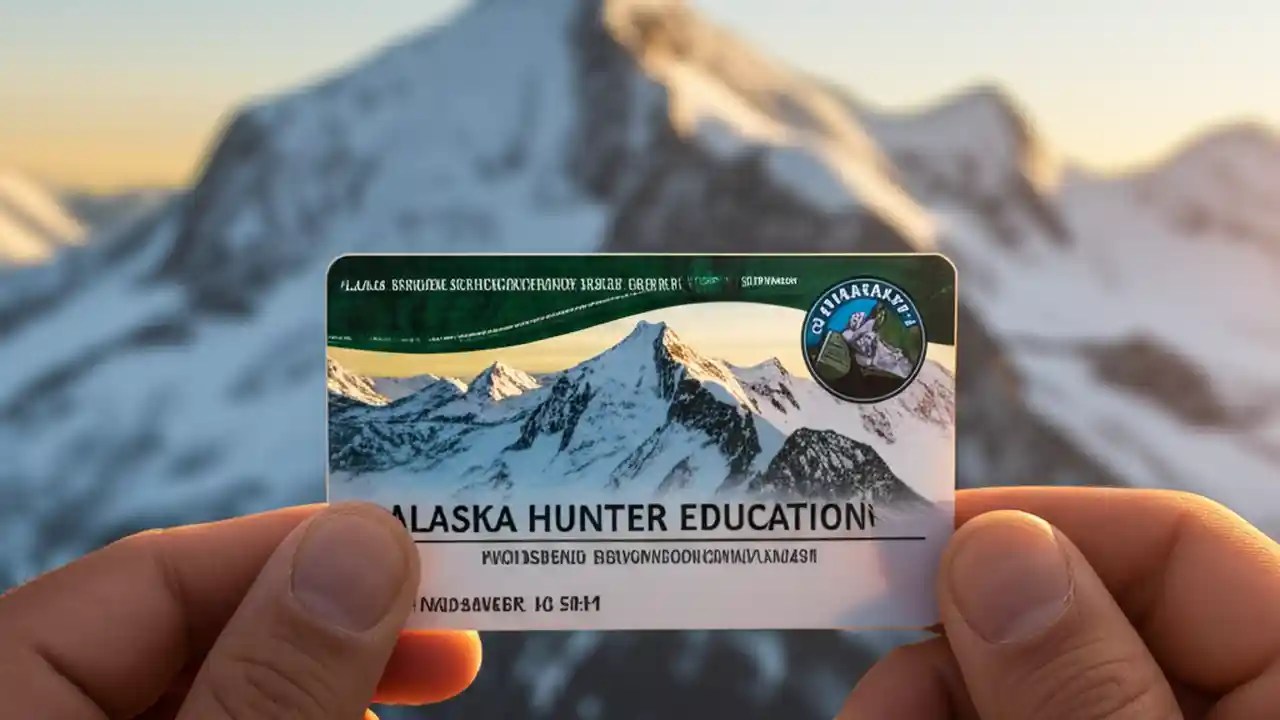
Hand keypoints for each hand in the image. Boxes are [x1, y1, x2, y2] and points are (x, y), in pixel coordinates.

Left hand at [0, 502, 481, 718]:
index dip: (297, 549)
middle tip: (449, 645)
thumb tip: (366, 542)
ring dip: (317, 688)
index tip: (421, 551)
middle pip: (183, 638)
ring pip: (202, 695)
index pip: (149, 576)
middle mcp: (23, 714)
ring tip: (414, 689)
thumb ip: (274, 682)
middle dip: (326, 632)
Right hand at [839, 487, 1279, 718]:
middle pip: (1087, 621)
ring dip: (935, 697)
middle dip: (960, 643)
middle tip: (877, 692)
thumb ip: (1080, 683)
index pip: (1181, 545)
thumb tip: (995, 541)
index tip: (908, 543)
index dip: (1040, 526)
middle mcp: (1242, 706)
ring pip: (1037, 687)